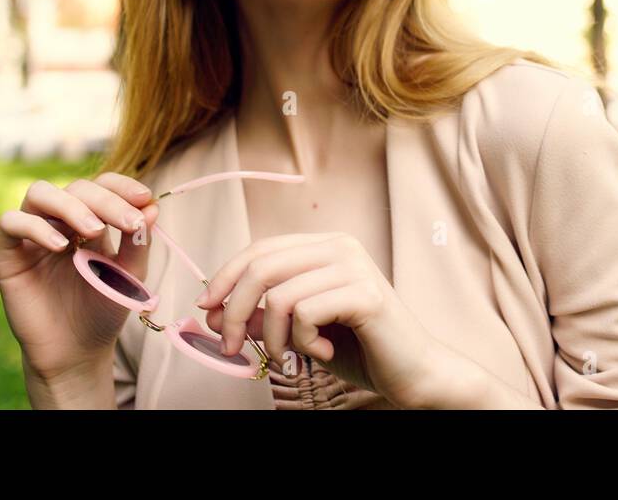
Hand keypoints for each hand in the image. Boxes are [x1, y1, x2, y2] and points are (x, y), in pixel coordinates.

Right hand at [0, 172, 159, 380]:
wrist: (77, 351)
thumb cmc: (104, 310)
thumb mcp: (130, 275)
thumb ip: (139, 242)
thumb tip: (153, 206)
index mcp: (91, 220)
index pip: (102, 186)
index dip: (121, 186)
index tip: (144, 198)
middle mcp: (60, 221)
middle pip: (76, 188)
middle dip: (105, 201)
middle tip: (127, 223)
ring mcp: (32, 235)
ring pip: (40, 194)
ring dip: (71, 206)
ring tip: (94, 231)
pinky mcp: (7, 254)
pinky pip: (11, 223)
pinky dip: (35, 227)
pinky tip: (61, 246)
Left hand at [195, 232, 443, 407]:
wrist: (411, 372)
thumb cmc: (357, 348)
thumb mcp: (299, 329)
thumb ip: (264, 313)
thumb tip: (215, 310)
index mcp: (325, 245)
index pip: (261, 249)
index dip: (226, 276)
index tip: (207, 309)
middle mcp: (340, 246)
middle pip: (262, 267)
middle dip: (236, 311)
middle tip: (232, 347)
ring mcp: (355, 266)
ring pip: (280, 295)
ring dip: (274, 337)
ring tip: (292, 355)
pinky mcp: (365, 293)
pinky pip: (306, 314)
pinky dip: (304, 343)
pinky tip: (325, 353)